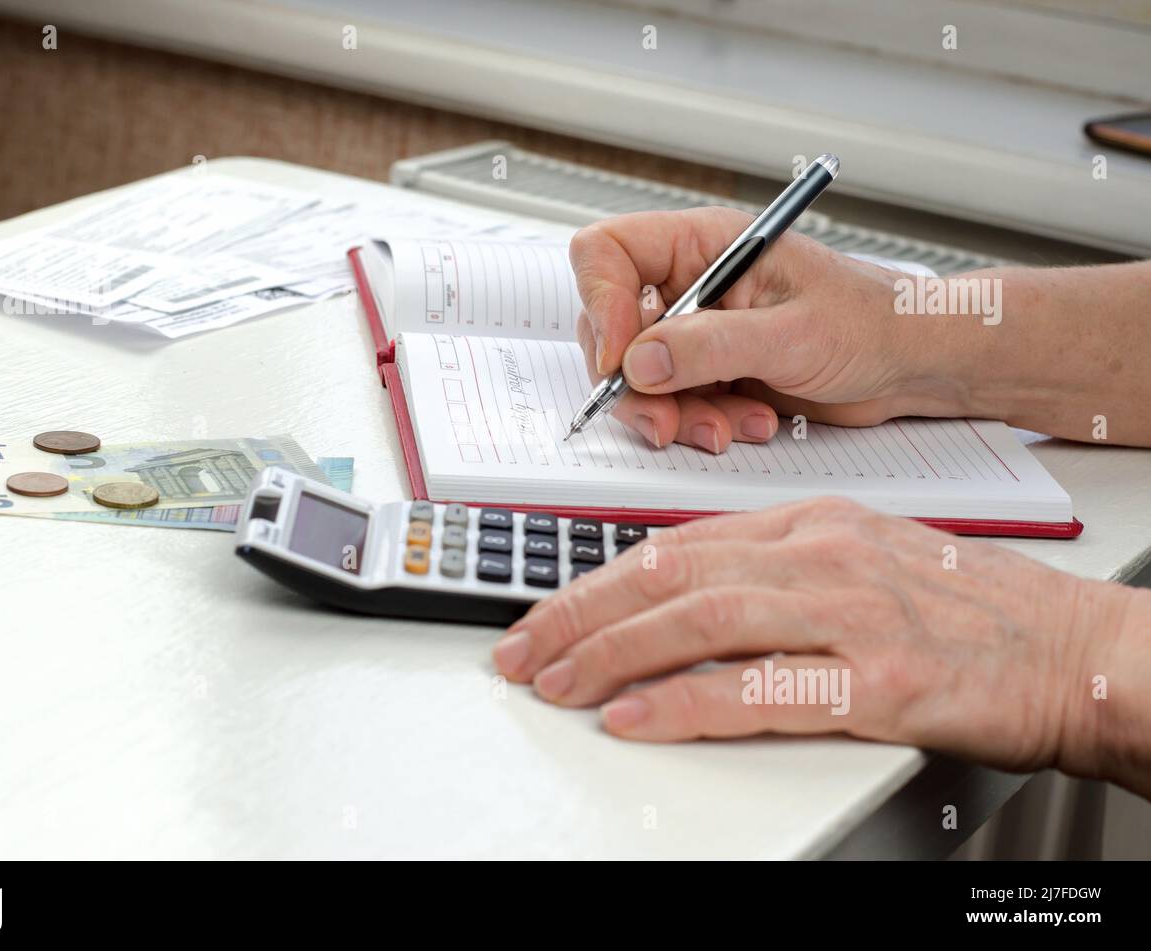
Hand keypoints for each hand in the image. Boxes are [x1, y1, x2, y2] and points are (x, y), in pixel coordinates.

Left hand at [493, 498, 1141, 785]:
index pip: (674, 542)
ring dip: (612, 652)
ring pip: (699, 617)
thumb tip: (681, 591)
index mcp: (809, 523)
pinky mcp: (881, 678)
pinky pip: (759, 688)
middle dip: (579, 613)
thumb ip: (773, 569)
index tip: (547, 612)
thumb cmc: (969, 611)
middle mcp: (820, 554)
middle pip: (668, 572)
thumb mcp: (860, 558)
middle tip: (520, 649)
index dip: (598, 580)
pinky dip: (686, 701)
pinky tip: (635, 716)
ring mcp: (851, 612)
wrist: (1075, 649)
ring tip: (555, 681)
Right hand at [570, 208, 966, 450]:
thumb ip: (709, 346)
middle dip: (636, 382)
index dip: (602, 303)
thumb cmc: (872, 323)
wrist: (911, 364)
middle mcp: (691, 282)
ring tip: (728, 427)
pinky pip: (671, 402)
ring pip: (637, 374)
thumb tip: (638, 361)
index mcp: (705, 244)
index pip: (608, 252)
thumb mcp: (791, 335)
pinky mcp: (709, 371)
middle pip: (613, 326)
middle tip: (667, 418)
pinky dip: (700, 423)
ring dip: (674, 413)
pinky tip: (750, 423)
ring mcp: (697, 329)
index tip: (621, 360)